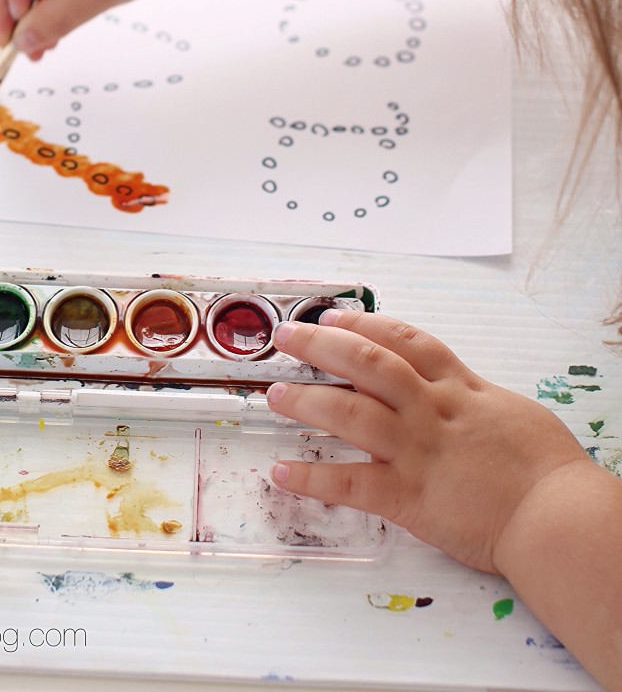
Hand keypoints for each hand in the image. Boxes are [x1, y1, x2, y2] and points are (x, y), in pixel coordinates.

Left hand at [267, 310, 585, 572]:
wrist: (556, 516)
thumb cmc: (546, 468)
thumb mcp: (512, 412)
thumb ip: (475, 398)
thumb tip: (459, 392)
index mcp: (457, 388)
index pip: (404, 340)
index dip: (364, 323)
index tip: (334, 315)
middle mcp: (429, 410)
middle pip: (366, 362)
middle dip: (321, 344)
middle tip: (286, 336)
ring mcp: (415, 451)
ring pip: (349, 413)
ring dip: (306, 401)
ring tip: (274, 394)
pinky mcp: (408, 496)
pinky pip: (349, 483)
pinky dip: (312, 478)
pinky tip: (283, 473)